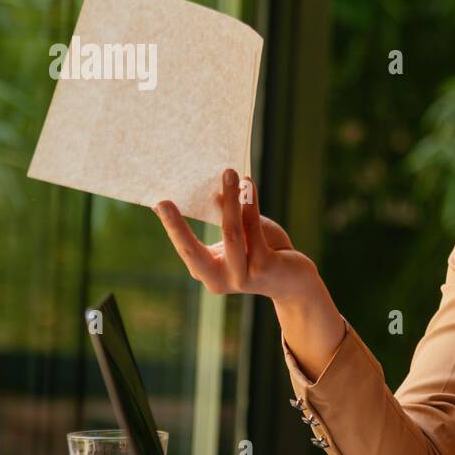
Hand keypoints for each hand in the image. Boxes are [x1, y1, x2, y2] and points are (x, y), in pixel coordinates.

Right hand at [153, 168, 313, 301]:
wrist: (295, 281)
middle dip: (177, 225)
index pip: (184, 249)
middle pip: (193, 250)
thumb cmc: (264, 254)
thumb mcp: (241, 236)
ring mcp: (242, 276)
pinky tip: (248, 183)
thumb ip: (226, 219)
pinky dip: (250, 203)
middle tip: (163, 200)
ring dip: (229, 199)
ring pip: (230, 233)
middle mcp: (219, 280)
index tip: (158, 203)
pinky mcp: (264, 267)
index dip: (172, 227)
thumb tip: (212, 194)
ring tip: (228, 172)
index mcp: (207, 273)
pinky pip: (253, 229)